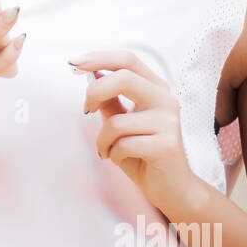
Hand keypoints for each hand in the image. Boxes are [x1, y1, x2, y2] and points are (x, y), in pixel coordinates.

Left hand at [69, 49, 195, 212]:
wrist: (172, 188)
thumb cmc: (144, 154)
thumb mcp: (122, 123)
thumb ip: (110, 100)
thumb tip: (91, 76)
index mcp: (155, 89)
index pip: (128, 60)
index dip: (99, 58)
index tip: (74, 63)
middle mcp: (166, 100)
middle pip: (124, 77)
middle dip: (95, 92)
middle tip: (86, 109)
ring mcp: (169, 122)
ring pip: (117, 120)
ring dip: (102, 139)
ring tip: (108, 149)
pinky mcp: (166, 145)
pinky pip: (123, 144)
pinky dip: (112, 154)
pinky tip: (119, 159)